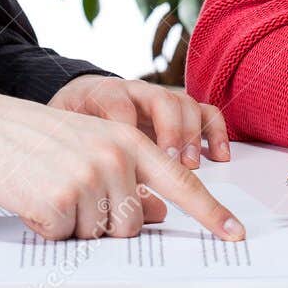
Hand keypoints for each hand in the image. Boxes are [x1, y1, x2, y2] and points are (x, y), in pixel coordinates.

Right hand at [0, 90, 245, 241]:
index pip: (181, 182)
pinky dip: (51, 227)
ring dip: (77, 224)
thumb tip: (159, 215)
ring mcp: (88, 177)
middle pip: (134, 224)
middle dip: (106, 221)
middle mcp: (115, 156)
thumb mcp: (97, 147)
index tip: (235, 233)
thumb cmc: (46, 139)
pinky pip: (68, 237)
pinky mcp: (59, 200)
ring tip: (56, 190)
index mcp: (130, 141)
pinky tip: (38, 198)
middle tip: (76, 191)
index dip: (211, 212)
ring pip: (101, 234)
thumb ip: (134, 178)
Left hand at [48, 74, 230, 167]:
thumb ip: (82, 157)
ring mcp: (161, 98)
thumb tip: (105, 196)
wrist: (81, 100)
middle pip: (160, 100)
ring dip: (192, 135)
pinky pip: (206, 111)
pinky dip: (216, 131)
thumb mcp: (67, 137)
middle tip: (170, 161)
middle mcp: (137, 92)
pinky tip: (219, 155)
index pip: (117, 104)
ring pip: (184, 104)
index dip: (128, 129)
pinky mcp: (180, 110)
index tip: (130, 160)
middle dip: (169, 132)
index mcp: (104, 94)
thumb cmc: (74, 126)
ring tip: (190, 165)